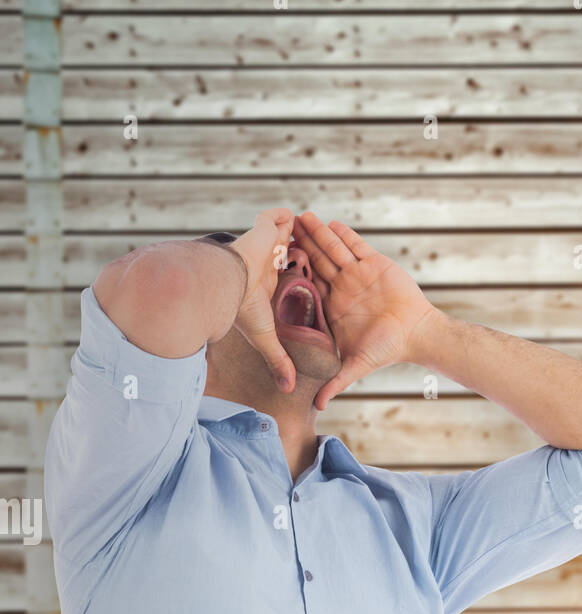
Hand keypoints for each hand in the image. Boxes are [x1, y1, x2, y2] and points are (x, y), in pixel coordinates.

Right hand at [233, 208, 296, 392]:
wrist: (226, 284)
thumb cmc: (241, 310)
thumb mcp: (266, 337)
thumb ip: (278, 360)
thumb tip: (286, 390)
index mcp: (265, 285)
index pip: (283, 278)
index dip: (296, 277)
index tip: (309, 279)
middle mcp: (263, 263)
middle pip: (286, 254)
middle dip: (300, 253)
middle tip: (316, 254)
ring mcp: (263, 245)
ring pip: (283, 234)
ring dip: (297, 232)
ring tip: (314, 230)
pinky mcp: (262, 229)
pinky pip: (276, 216)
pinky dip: (285, 216)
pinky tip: (297, 217)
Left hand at [292, 213, 437, 409]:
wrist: (417, 333)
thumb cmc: (388, 349)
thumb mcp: (357, 366)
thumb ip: (336, 382)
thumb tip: (318, 408)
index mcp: (333, 305)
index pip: (308, 285)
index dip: (293, 272)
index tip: (275, 262)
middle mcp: (343, 287)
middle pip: (317, 262)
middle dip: (301, 245)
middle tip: (282, 229)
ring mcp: (358, 273)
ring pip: (334, 250)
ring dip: (319, 234)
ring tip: (302, 218)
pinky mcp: (375, 263)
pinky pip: (356, 246)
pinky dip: (344, 235)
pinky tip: (330, 223)